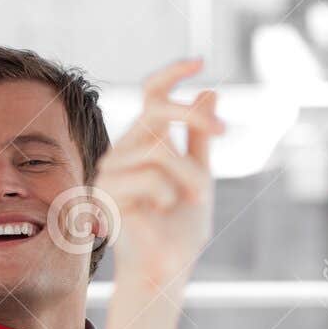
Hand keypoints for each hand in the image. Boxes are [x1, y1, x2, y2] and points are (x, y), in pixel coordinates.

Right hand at [95, 59, 222, 290]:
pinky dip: (169, 194)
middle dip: (193, 118)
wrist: (166, 267)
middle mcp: (122, 151)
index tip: (200, 61)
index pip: (150, 96)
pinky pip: (150, 177)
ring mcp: (110, 171)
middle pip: (158, 112)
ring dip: (188, 177)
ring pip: (159, 151)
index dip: (172, 74)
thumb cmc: (181, 226)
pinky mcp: (106, 193)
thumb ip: (200, 136)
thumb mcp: (200, 174)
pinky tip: (161, 211)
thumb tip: (209, 91)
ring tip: (190, 200)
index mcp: (143, 142)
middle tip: (221, 132)